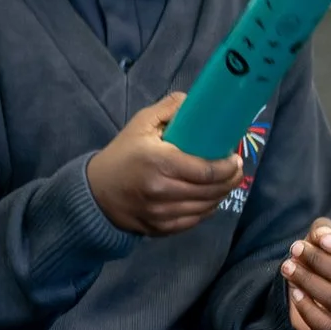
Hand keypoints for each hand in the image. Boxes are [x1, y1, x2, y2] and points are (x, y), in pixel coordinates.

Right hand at [86, 92, 244, 235]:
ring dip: (220, 195)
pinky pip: (193, 221)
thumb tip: (196, 101)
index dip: (229, 167)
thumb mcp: (140, 124)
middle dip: (230, 180)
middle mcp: (162, 190)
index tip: (235, 159)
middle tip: (235, 170)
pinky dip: (206, 210)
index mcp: (159, 162)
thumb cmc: (121, 154)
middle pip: (211, 191)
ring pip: (205, 207)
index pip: (207, 171)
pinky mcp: (160, 228)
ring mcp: (161, 213)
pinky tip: (208, 199)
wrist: (95, 191)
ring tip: (224, 183)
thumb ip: (169, 108)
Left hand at [282, 217, 330, 329]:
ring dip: (308, 281)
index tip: (321, 239)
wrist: (304, 296)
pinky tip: (294, 293)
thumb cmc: (317, 264)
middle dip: (318, 260)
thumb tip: (322, 233)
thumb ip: (322, 231)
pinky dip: (307, 308)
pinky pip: (325, 323)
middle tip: (295, 249)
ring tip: (287, 268)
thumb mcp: (318, 242)